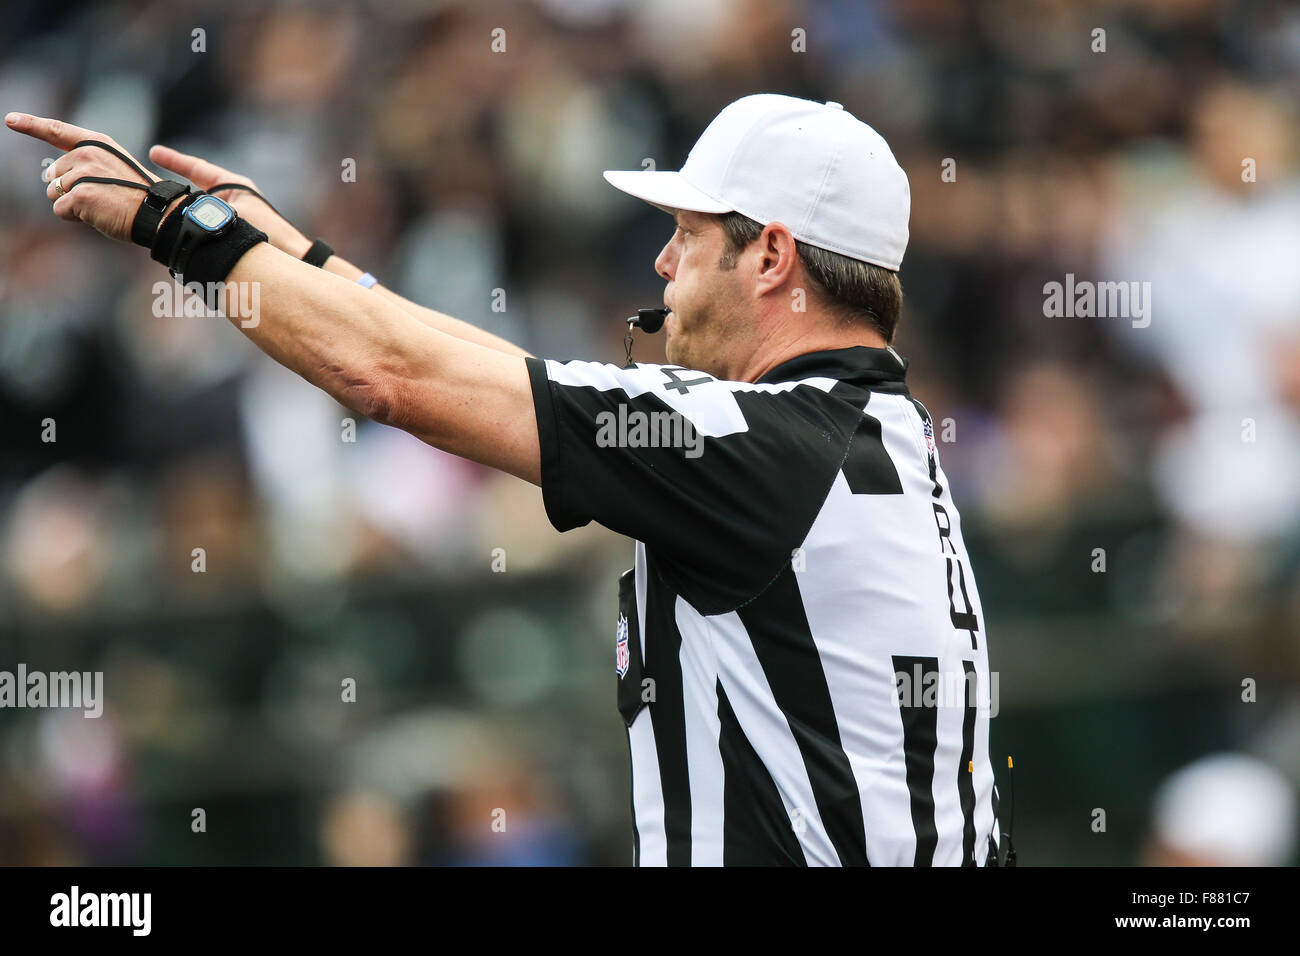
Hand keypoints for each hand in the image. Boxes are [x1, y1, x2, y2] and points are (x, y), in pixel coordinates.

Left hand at [5, 111, 168, 243]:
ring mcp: (82, 173)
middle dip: (68, 189)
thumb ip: (84, 164)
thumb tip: (52, 178)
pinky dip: (75, 217)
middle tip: (100, 196)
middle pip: (52, 174)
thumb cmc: (138, 197)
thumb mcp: (112, 168)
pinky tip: (97, 215)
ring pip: (53, 193)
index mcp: (95, 143)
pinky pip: (60, 210)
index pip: (56, 130)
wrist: (158, 213)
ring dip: (71, 204)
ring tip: (100, 205)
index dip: (30, 125)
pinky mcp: (80, 194)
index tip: (10, 119)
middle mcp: (86, 153)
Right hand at [148, 144, 311, 257]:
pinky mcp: (230, 226)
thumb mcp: (237, 216)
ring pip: (198, 205)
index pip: (198, 168)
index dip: (174, 160)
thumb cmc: (272, 232)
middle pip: (195, 186)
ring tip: (159, 208)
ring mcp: (230, 210)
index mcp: (233, 184)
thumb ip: (211, 211)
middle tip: (148, 185)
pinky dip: (192, 223)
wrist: (292, 254)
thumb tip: (184, 214)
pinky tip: (179, 231)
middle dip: (173, 186)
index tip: (154, 153)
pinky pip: (205, 220)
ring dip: (182, 209)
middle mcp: (231, 194)